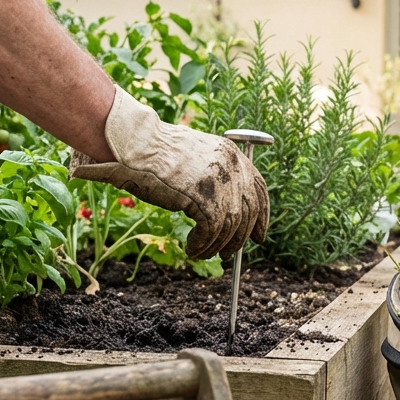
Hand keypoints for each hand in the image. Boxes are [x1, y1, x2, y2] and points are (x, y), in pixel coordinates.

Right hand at [69, 88, 268, 259]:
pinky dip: (202, 245)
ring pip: (231, 226)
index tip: (259, 236)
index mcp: (232, 153)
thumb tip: (231, 211)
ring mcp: (219, 181)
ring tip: (201, 252)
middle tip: (227, 254)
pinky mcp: (203, 197)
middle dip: (240, 238)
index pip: (260, 188)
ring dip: (216, 245)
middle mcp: (231, 166)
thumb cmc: (158, 154)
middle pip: (249, 211)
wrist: (137, 146)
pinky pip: (211, 231)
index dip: (262, 216)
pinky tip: (191, 248)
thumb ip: (218, 177)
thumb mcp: (198, 159)